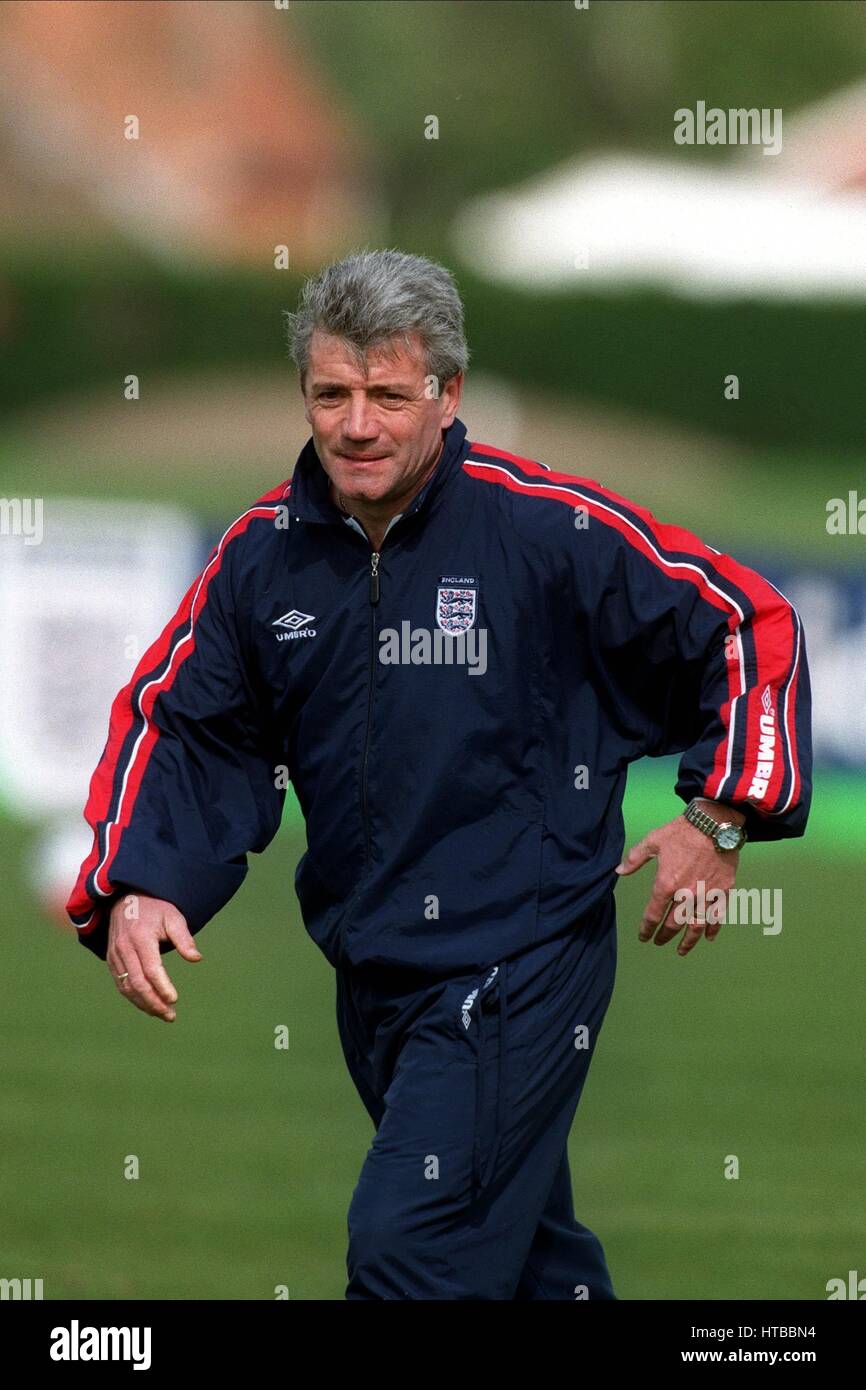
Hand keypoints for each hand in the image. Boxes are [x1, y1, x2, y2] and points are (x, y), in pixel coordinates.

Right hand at [106, 893, 201, 1019]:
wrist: (127, 897)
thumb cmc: (156, 907)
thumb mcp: (174, 917)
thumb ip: (184, 938)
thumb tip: (196, 958)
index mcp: (140, 937)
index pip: (151, 969)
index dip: (162, 987)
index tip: (174, 1000)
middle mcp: (124, 948)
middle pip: (138, 983)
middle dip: (154, 1002)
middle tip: (171, 1015)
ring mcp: (115, 955)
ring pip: (127, 987)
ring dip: (144, 1004)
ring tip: (163, 1014)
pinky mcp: (111, 959)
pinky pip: (120, 983)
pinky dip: (133, 997)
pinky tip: (148, 1004)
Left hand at [615, 801, 743, 955]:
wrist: (714, 824)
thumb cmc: (681, 831)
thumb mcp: (653, 841)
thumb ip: (635, 859)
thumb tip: (618, 871)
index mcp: (666, 884)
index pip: (653, 914)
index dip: (647, 928)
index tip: (644, 937)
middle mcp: (686, 895)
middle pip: (673, 924)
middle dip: (665, 936)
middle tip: (660, 942)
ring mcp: (706, 895)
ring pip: (696, 926)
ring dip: (688, 942)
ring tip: (682, 951)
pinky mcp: (723, 891)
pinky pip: (717, 916)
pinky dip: (713, 929)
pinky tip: (708, 938)